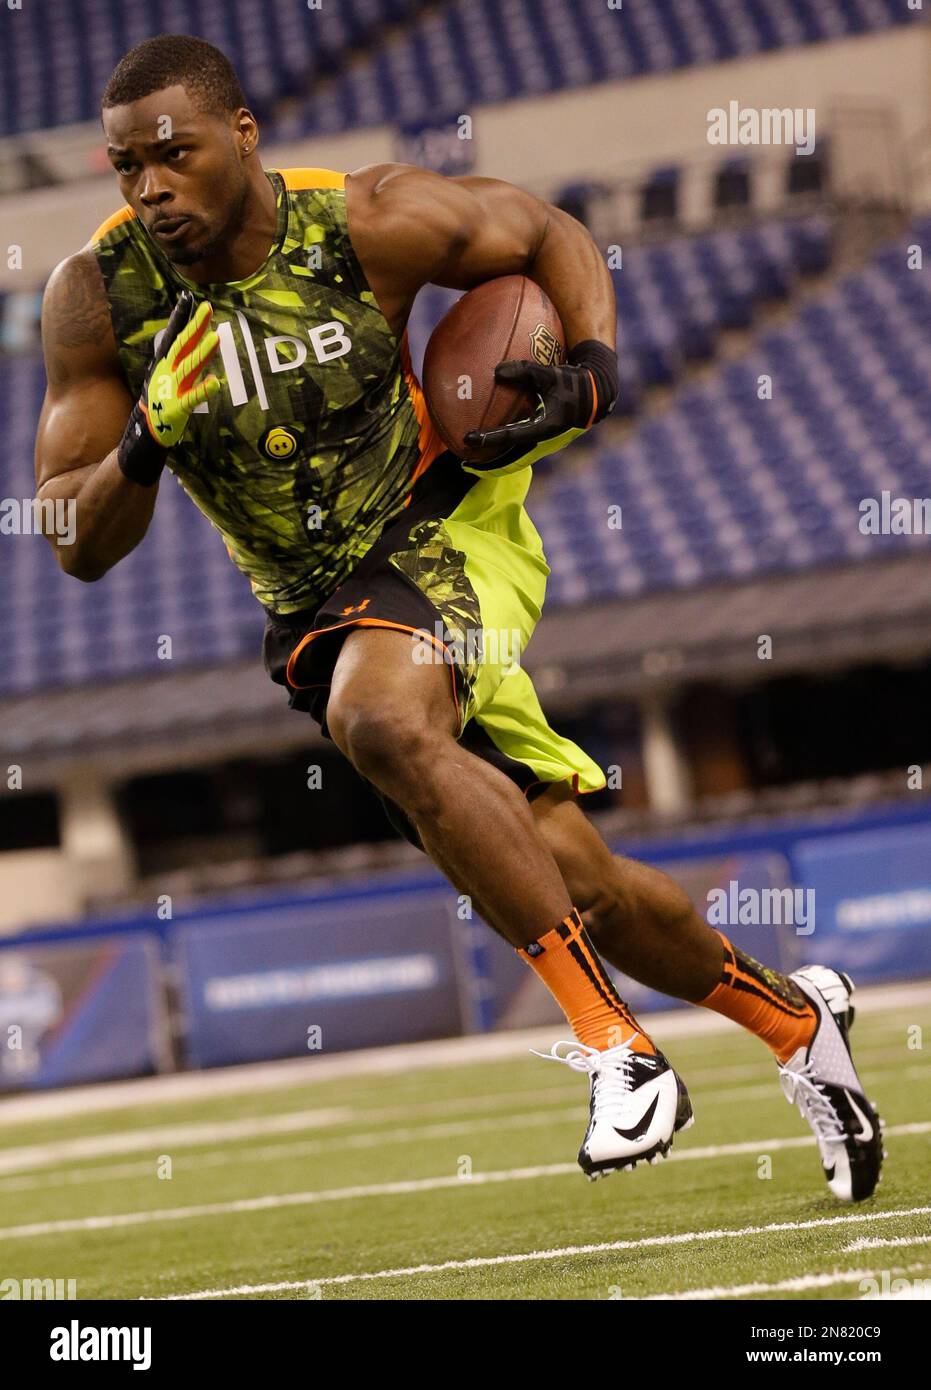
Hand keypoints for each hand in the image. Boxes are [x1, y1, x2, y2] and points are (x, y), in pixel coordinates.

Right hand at [117, 292, 220, 484]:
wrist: (145, 431)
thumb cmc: (159, 400)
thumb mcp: (164, 375)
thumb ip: (176, 356)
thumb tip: (183, 335)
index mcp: (164, 364)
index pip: (173, 335)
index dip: (180, 316)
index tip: (189, 296)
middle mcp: (166, 372)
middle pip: (182, 345)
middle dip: (195, 326)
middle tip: (208, 307)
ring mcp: (170, 389)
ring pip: (188, 367)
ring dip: (202, 353)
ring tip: (217, 338)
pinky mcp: (176, 408)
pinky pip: (192, 398)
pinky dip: (203, 391)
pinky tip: (216, 383)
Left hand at [464, 358, 597, 452]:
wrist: (597, 392)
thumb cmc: (573, 381)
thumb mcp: (550, 373)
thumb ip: (524, 371)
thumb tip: (495, 371)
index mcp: (544, 427)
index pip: (510, 435)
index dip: (488, 437)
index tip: (468, 437)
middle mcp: (541, 439)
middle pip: (510, 457)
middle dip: (488, 463)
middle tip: (465, 464)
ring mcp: (542, 441)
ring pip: (514, 456)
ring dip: (495, 460)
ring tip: (473, 461)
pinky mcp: (542, 437)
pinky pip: (518, 446)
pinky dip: (504, 447)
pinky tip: (490, 441)